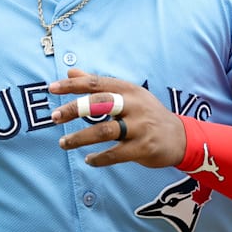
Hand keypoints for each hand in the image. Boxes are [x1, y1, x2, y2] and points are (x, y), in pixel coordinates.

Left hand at [48, 69, 185, 168]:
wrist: (180, 137)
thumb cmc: (147, 114)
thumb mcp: (127, 94)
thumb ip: (98, 84)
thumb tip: (72, 71)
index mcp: (128, 90)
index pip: (96, 83)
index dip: (73, 85)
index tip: (51, 88)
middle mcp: (134, 105)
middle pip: (100, 104)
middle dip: (74, 109)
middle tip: (55, 116)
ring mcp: (140, 127)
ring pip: (105, 131)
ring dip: (80, 138)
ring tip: (64, 143)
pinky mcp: (144, 148)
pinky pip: (116, 154)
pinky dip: (99, 158)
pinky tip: (89, 159)